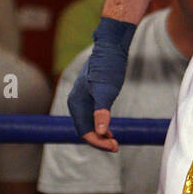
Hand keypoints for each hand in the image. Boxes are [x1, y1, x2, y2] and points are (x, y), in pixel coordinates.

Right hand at [67, 16, 136, 150]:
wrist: (110, 47)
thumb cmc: (108, 67)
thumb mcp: (107, 91)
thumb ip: (102, 112)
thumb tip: (101, 133)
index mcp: (76, 104)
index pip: (84, 132)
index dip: (98, 142)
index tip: (114, 147)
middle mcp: (76, 102)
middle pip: (85, 130)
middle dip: (99, 140)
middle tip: (116, 146)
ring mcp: (82, 98)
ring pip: (88, 124)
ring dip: (101, 135)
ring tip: (114, 142)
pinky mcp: (89, 95)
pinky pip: (91, 116)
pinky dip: (100, 126)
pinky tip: (110, 131)